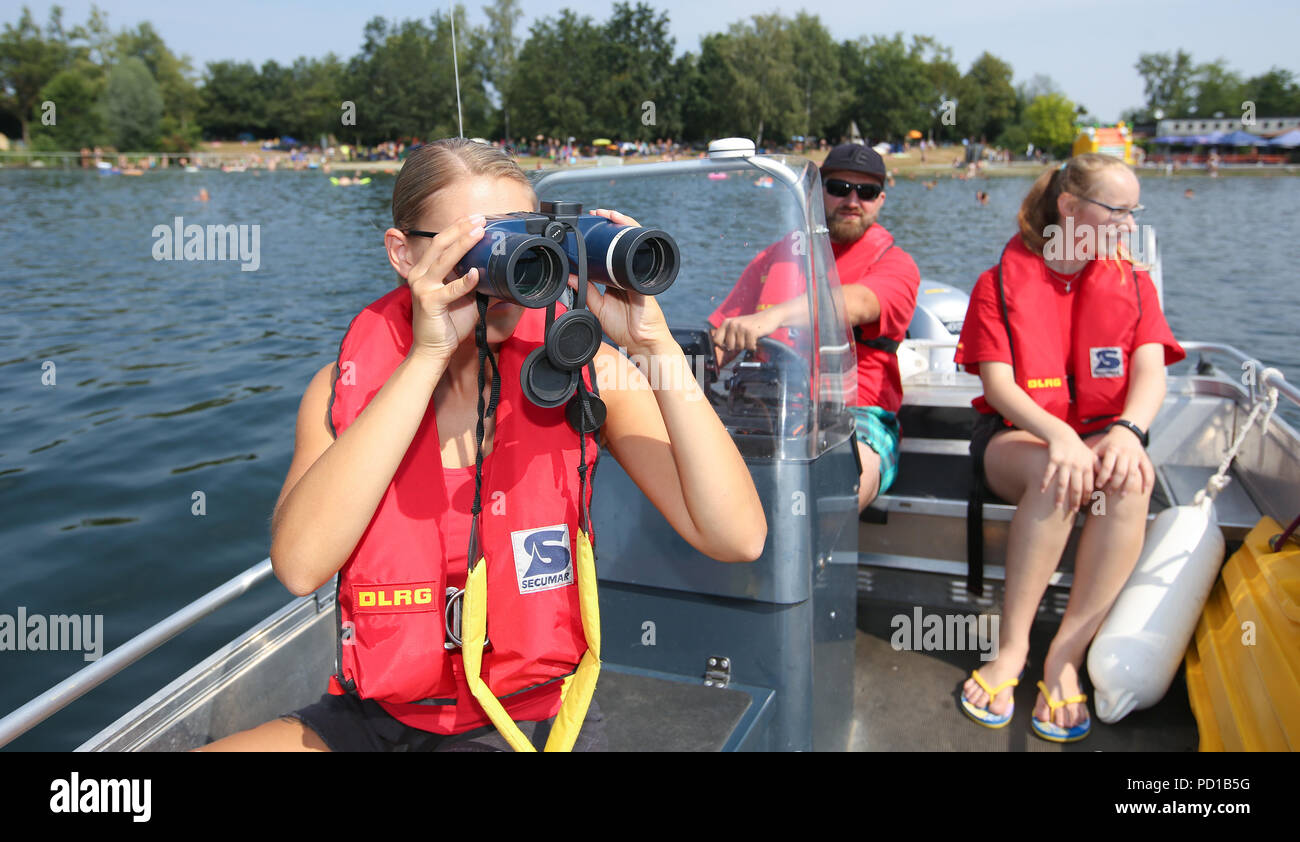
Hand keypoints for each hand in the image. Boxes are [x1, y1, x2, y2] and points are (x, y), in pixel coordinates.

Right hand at [405, 215, 486, 361]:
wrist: (433, 350)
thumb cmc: (448, 324)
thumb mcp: (464, 298)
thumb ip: (475, 282)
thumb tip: (500, 273)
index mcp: (426, 270)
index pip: (441, 242)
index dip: (457, 227)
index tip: (476, 218)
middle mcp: (420, 275)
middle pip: (440, 244)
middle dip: (461, 228)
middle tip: (480, 219)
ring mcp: (423, 288)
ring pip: (444, 260)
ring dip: (463, 244)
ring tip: (479, 233)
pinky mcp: (429, 303)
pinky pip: (450, 290)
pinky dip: (464, 282)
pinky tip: (476, 274)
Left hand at [570, 209, 673, 354]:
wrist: (643, 342)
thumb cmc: (625, 327)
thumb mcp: (598, 308)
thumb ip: (585, 291)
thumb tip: (569, 276)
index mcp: (617, 278)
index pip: (608, 251)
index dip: (601, 237)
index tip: (589, 225)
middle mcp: (628, 272)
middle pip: (622, 241)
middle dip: (612, 223)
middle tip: (598, 213)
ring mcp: (638, 273)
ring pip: (633, 243)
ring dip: (623, 225)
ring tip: (611, 215)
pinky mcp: (643, 279)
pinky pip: (640, 257)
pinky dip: (636, 240)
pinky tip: (627, 230)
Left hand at [711, 308, 781, 353]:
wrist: (768, 317)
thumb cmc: (752, 326)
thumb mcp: (737, 327)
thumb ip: (728, 336)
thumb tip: (722, 349)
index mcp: (727, 322)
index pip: (716, 340)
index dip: (722, 346)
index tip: (729, 347)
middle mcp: (732, 323)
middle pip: (729, 346)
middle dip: (737, 347)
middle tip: (745, 340)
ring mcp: (741, 327)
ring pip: (740, 347)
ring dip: (747, 346)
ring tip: (751, 338)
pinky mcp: (751, 331)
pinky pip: (749, 347)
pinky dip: (753, 346)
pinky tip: (756, 339)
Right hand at [1042, 428, 1099, 510]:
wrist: (1063, 435)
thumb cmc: (1078, 449)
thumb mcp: (1091, 456)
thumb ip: (1099, 468)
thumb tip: (1110, 479)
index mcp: (1087, 466)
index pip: (1088, 486)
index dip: (1086, 497)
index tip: (1083, 506)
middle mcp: (1077, 466)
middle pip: (1076, 487)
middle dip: (1074, 501)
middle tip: (1072, 511)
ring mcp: (1065, 463)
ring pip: (1062, 483)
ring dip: (1059, 496)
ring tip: (1057, 507)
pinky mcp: (1054, 459)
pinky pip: (1049, 473)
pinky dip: (1045, 482)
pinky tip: (1042, 491)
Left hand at [1090, 426, 1153, 497]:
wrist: (1125, 433)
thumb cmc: (1107, 444)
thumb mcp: (1098, 448)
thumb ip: (1094, 460)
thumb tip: (1092, 476)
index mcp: (1112, 450)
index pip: (1107, 466)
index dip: (1102, 477)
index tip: (1098, 486)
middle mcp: (1125, 452)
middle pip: (1121, 471)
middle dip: (1114, 484)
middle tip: (1109, 493)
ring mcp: (1135, 455)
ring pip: (1133, 473)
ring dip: (1128, 485)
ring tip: (1122, 495)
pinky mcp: (1144, 458)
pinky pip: (1147, 470)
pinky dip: (1147, 481)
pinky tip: (1144, 491)